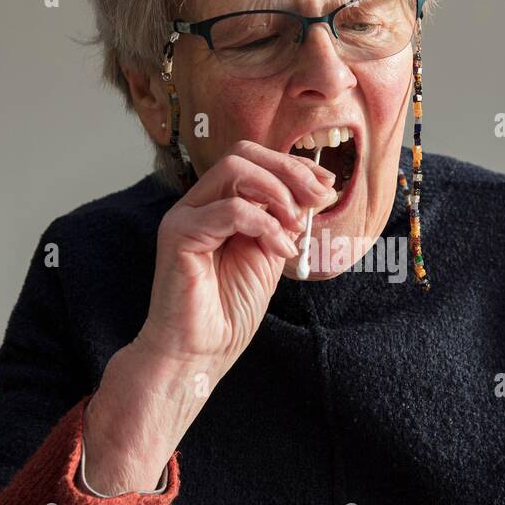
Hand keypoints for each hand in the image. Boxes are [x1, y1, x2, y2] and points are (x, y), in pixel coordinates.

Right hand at [140, 138, 336, 367]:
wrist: (202, 350)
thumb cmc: (230, 309)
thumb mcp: (270, 255)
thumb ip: (284, 221)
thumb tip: (315, 190)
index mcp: (219, 204)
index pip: (254, 161)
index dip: (293, 166)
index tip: (326, 184)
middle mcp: (199, 203)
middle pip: (243, 154)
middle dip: (289, 170)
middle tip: (318, 197)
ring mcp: (185, 215)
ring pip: (234, 169)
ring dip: (277, 193)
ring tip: (294, 226)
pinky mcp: (178, 233)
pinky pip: (229, 209)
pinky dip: (264, 223)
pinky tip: (279, 248)